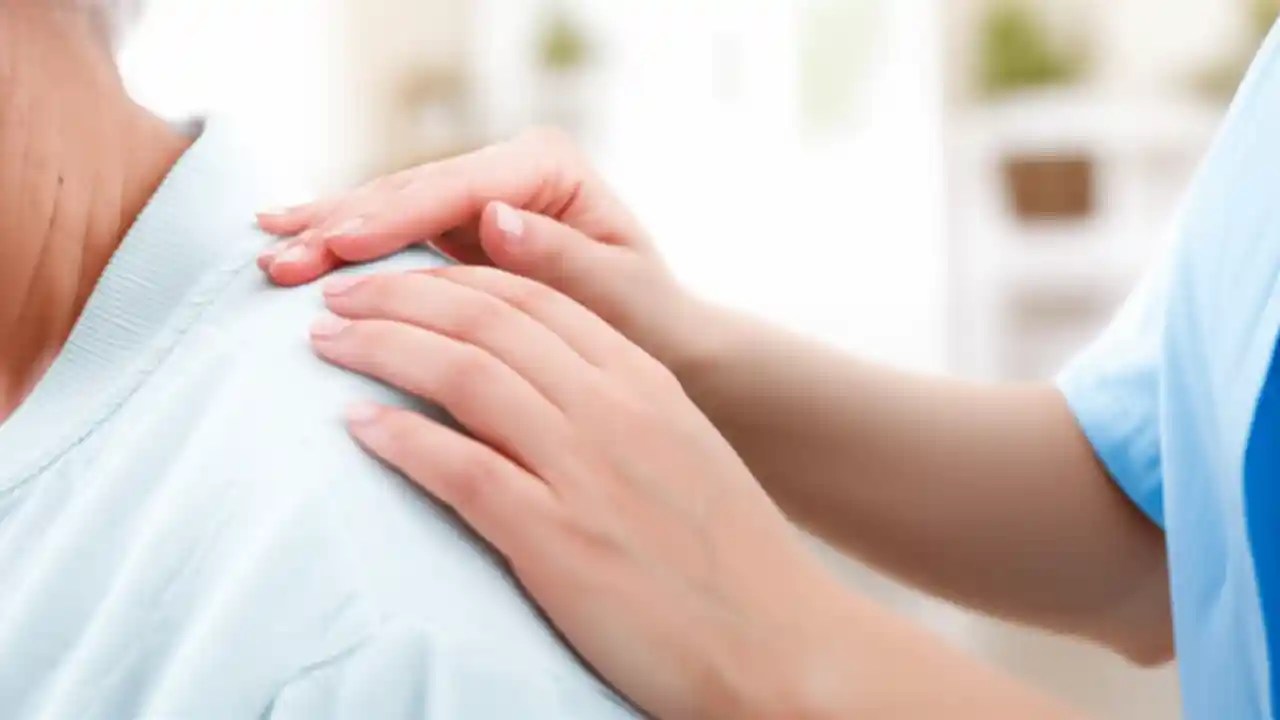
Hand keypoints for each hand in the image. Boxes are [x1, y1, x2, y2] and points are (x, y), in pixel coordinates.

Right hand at [258, 128, 702, 374]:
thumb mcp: (619, 292)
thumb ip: (560, 257)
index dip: (396, 218)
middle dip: (342, 224)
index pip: (458, 189)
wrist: (655, 335)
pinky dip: (342, 241)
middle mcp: (505, 168)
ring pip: (389, 206)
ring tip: (266, 245)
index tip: (340, 244)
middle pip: (411, 191)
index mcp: (547, 168)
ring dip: (327, 229)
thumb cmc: (646, 318)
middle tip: (278, 256)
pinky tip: (294, 241)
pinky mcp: (455, 226)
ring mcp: (475, 193)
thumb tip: (494, 218)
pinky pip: (390, 231)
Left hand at [308, 266, 857, 718]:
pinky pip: (460, 468)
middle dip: (400, 296)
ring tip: (327, 341)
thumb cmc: (733, 560)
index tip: (401, 276)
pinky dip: (399, 439)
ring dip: (382, 348)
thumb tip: (538, 389)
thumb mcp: (682, 452)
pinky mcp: (558, 539)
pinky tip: (356, 425)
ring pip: (463, 375)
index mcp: (646, 381)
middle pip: (487, 319)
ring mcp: (585, 469)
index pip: (534, 298)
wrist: (784, 646)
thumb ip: (617, 408)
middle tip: (340, 295)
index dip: (454, 277)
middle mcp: (613, 408)